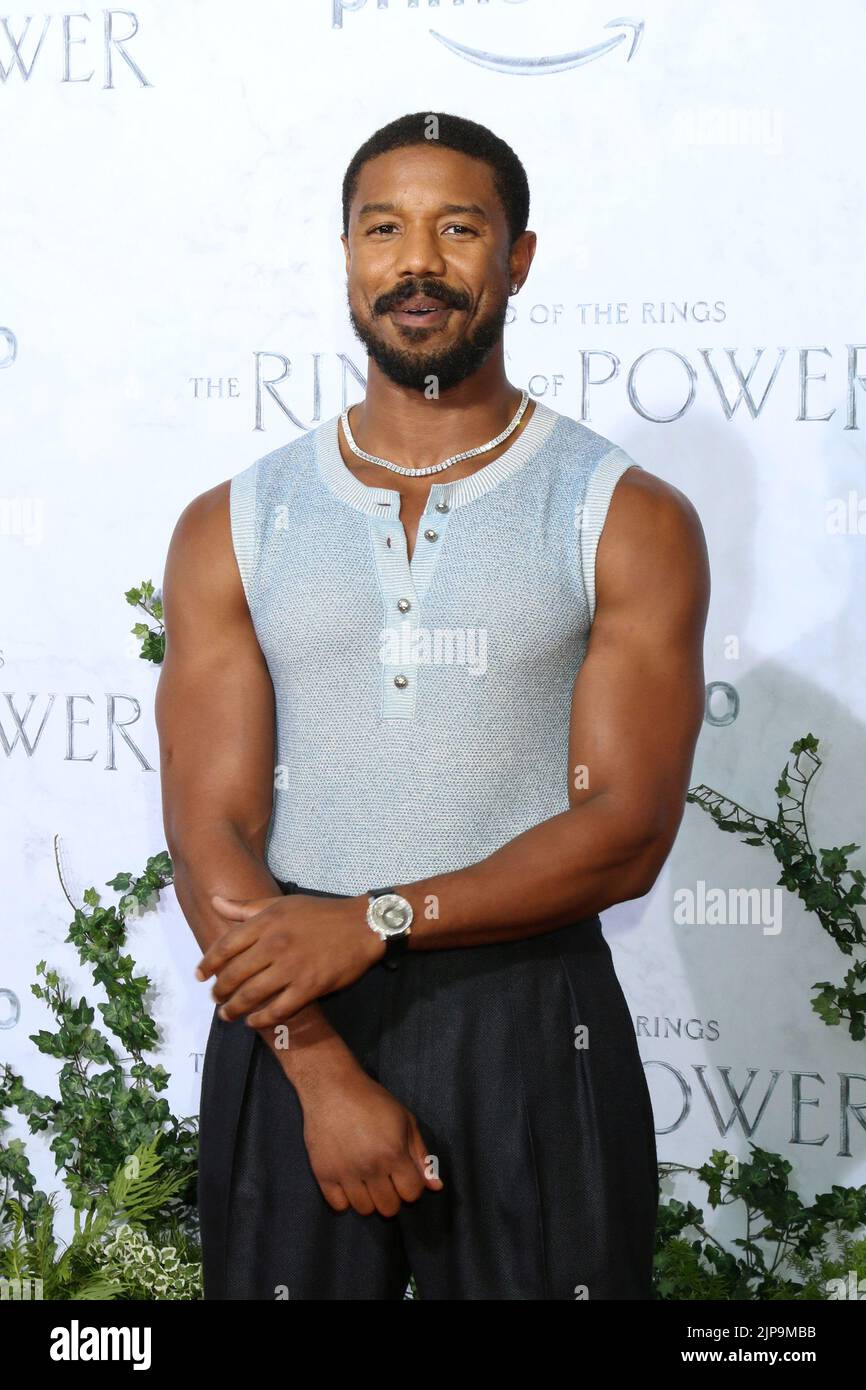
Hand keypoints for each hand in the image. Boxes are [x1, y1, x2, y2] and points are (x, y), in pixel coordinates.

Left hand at [195, 891, 383, 1025]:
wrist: (362, 925)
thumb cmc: (320, 913)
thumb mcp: (282, 904)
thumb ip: (246, 908)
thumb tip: (214, 901)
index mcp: (266, 922)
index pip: (225, 946)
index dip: (208, 963)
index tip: (200, 976)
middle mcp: (274, 945)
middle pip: (234, 974)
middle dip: (220, 990)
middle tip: (215, 999)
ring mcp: (291, 967)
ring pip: (251, 994)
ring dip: (234, 1009)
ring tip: (227, 1014)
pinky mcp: (309, 987)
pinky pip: (278, 1009)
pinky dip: (261, 1019)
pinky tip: (254, 1022)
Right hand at [300, 1068, 443, 1215]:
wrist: (331, 1088)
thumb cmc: (372, 1101)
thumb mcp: (405, 1120)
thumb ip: (421, 1155)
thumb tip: (436, 1187)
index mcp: (394, 1152)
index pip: (412, 1193)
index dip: (411, 1185)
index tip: (403, 1172)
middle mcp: (370, 1166)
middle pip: (389, 1208)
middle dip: (392, 1195)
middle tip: (384, 1177)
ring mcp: (345, 1172)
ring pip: (364, 1210)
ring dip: (369, 1198)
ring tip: (366, 1178)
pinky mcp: (323, 1173)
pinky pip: (338, 1206)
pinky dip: (345, 1198)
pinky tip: (348, 1180)